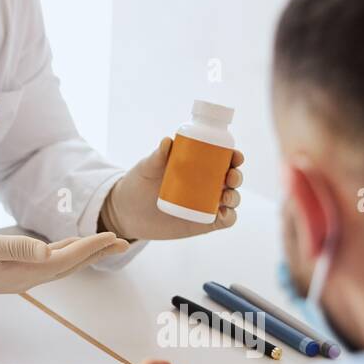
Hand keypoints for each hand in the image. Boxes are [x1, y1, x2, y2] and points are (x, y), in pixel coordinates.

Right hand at [0, 228, 129, 301]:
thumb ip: (16, 248)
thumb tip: (47, 251)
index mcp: (23, 273)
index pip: (66, 259)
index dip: (90, 247)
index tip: (112, 236)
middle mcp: (27, 277)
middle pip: (70, 264)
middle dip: (97, 253)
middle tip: (123, 241)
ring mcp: (19, 275)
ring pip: (61, 264)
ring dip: (85, 253)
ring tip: (106, 243)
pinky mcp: (11, 269)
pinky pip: (47, 261)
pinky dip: (64, 252)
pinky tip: (70, 245)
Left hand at [100, 138, 243, 239]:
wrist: (126, 211)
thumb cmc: (138, 183)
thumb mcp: (147, 168)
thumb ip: (157, 156)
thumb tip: (167, 140)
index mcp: (197, 166)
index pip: (221, 159)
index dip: (233, 156)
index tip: (235, 156)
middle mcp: (206, 184)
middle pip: (231, 178)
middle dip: (237, 176)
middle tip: (230, 177)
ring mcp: (205, 204)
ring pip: (231, 199)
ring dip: (235, 197)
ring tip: (226, 197)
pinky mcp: (202, 223)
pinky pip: (224, 221)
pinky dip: (229, 217)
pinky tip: (224, 214)